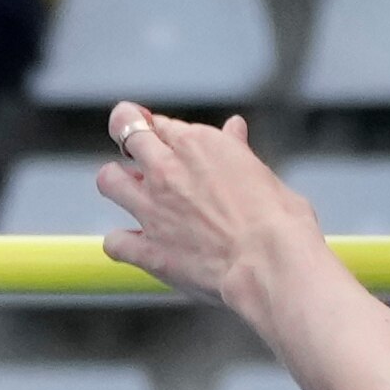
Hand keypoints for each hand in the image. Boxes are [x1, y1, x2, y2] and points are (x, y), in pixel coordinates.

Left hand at [97, 103, 318, 308]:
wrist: (271, 265)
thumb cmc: (281, 220)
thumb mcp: (263, 175)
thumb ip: (239, 152)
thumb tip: (235, 128)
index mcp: (199, 145)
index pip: (165, 124)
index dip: (165, 130)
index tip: (168, 137)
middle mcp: (168, 170)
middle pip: (126, 132)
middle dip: (125, 130)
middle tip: (134, 146)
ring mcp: (153, 210)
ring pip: (109, 181)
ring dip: (116, 182)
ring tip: (129, 191)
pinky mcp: (149, 249)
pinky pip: (115, 242)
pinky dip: (122, 243)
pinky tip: (135, 245)